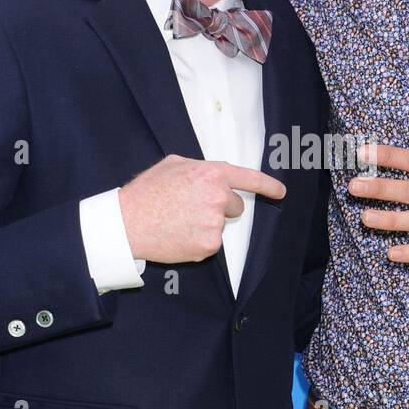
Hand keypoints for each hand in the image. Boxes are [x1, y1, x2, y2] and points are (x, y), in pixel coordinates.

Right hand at [117, 156, 285, 263]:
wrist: (127, 224)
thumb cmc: (145, 193)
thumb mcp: (172, 165)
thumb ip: (199, 167)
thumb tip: (211, 175)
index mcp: (211, 173)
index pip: (249, 178)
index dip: (268, 185)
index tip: (280, 192)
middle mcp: (217, 196)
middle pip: (235, 206)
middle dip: (219, 208)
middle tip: (189, 208)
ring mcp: (215, 222)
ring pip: (221, 225)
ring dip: (206, 224)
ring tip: (178, 221)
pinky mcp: (209, 244)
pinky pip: (211, 243)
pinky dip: (198, 241)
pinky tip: (179, 234)